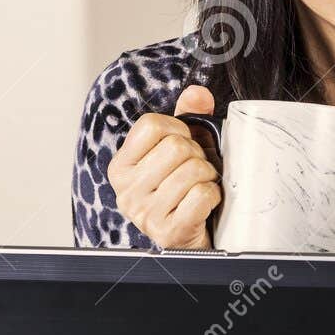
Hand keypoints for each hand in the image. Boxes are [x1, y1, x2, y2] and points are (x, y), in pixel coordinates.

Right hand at [108, 85, 221, 249]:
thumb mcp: (176, 153)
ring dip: (208, 176)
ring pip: (192, 171)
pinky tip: (205, 203)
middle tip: (196, 169)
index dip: (178, 129)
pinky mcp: (168, 232)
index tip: (182, 144)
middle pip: (176, 147)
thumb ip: (186, 118)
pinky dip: (213, 195)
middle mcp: (126, 191)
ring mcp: (145, 214)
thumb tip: (197, 93)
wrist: (188, 241)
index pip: (151, 125)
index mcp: (121, 167)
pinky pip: (201, 195)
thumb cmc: (181, 193)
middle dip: (197, 155)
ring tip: (200, 186)